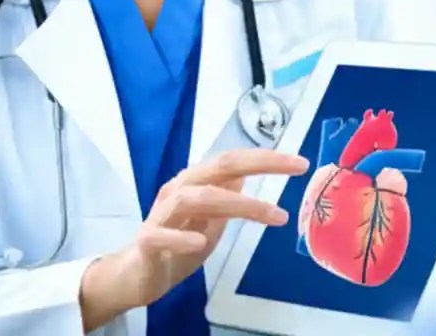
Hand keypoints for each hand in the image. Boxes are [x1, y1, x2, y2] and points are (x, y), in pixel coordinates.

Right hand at [80, 148, 308, 329]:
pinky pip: (162, 235)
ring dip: (239, 204)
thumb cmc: (176, 246)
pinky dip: (182, 237)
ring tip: (273, 215)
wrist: (136, 275)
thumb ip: (227, 198)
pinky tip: (200, 243)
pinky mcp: (147, 242)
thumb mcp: (210, 220)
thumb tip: (246, 176)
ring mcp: (161, 215)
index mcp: (195, 183)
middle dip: (260, 163)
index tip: (300, 163)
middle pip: (219, 167)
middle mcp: (178, 190)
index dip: (266, 159)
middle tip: (296, 167)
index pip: (232, 162)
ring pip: (197, 198)